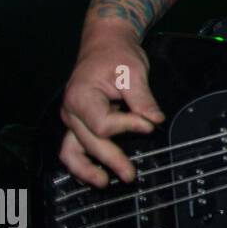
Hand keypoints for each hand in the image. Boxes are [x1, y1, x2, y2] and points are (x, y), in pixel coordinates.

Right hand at [58, 26, 164, 186]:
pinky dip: (82, 163)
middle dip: (111, 160)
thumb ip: (142, 99)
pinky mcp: (78, 122)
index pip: (103, 124)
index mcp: (81, 97)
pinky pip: (74, 147)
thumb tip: (155, 121)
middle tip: (130, 175)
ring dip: (86, 170)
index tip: (149, 125)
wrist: (105, 44)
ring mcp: (72, 118)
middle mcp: (71, 111)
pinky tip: (96, 174)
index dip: (128, 127)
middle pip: (89, 142)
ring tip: (105, 183)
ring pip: (71, 151)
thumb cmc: (117, 55)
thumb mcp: (133, 72)